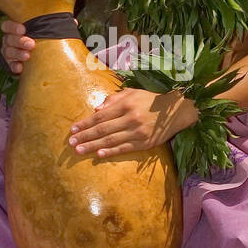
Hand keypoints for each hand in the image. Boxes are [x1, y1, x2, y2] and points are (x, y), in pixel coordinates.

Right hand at [0, 16, 79, 72]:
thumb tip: (72, 22)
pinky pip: (10, 65)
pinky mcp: (12, 64)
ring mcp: (10, 52)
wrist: (41, 60)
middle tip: (31, 44)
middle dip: (19, 41)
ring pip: (8, 51)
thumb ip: (56, 26)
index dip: (13, 27)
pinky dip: (14, 66)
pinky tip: (21, 67)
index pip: (8, 25)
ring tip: (27, 56)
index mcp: (17, 30)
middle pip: (8, 39)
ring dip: (17, 53)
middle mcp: (11, 40)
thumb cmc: (41, 41)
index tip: (24, 29)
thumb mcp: (48, 32)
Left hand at [68, 88, 199, 157]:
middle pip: (103, 130)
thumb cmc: (150, 100)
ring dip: (93, 146)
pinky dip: (111, 152)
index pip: (100, 116)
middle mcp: (131, 118)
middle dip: (85, 136)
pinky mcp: (145, 143)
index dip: (85, 123)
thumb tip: (95, 110)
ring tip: (79, 150)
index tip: (73, 129)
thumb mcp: (132, 93)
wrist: (176, 111)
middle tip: (71, 142)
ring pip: (111, 140)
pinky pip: (124, 148)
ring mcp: (138, 132)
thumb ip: (113, 100)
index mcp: (126, 105)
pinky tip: (99, 154)